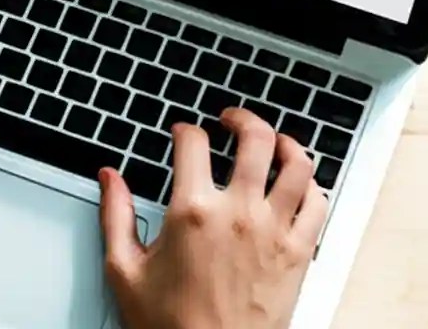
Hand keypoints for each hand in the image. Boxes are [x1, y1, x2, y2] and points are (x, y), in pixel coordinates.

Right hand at [99, 108, 326, 328]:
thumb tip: (109, 177)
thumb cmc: (171, 327)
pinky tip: (298, 184)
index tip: (183, 133)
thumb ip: (115, 216)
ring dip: (285, 143)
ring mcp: (275, 231)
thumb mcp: (125, 271)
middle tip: (231, 120)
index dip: (185, 129)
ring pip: (297, 165)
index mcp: (193, 212)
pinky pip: (318, 204)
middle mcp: (239, 214)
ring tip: (273, 141)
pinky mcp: (299, 253)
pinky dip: (311, 186)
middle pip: (255, 138)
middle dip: (242, 118)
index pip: (194, 143)